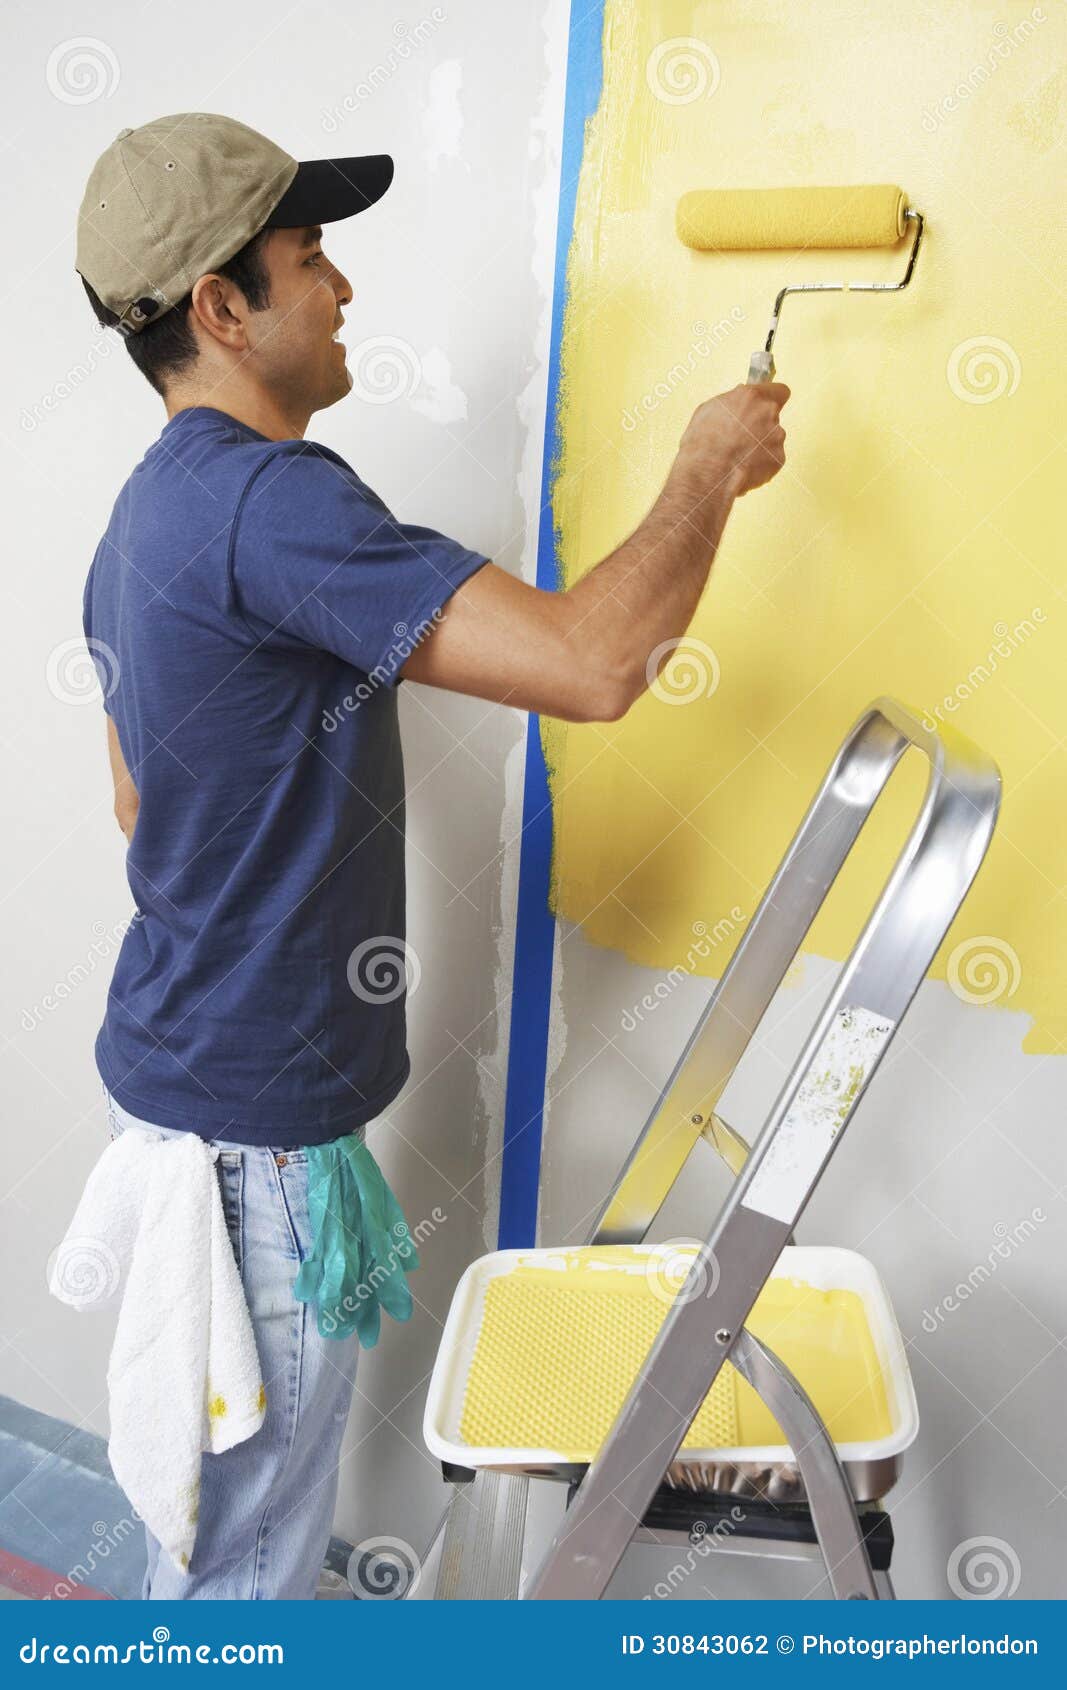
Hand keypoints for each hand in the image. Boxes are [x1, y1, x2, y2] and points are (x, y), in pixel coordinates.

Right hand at [676, 381, 790, 496]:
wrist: (708, 474)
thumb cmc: (703, 443)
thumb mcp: (710, 409)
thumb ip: (732, 400)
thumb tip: (739, 396)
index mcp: (751, 396)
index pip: (779, 390)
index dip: (773, 398)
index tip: (766, 405)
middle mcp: (768, 412)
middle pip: (773, 416)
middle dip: (761, 424)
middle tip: (742, 437)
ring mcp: (776, 436)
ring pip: (773, 439)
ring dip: (760, 445)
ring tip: (738, 455)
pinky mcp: (778, 458)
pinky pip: (772, 458)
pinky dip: (761, 463)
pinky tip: (744, 466)